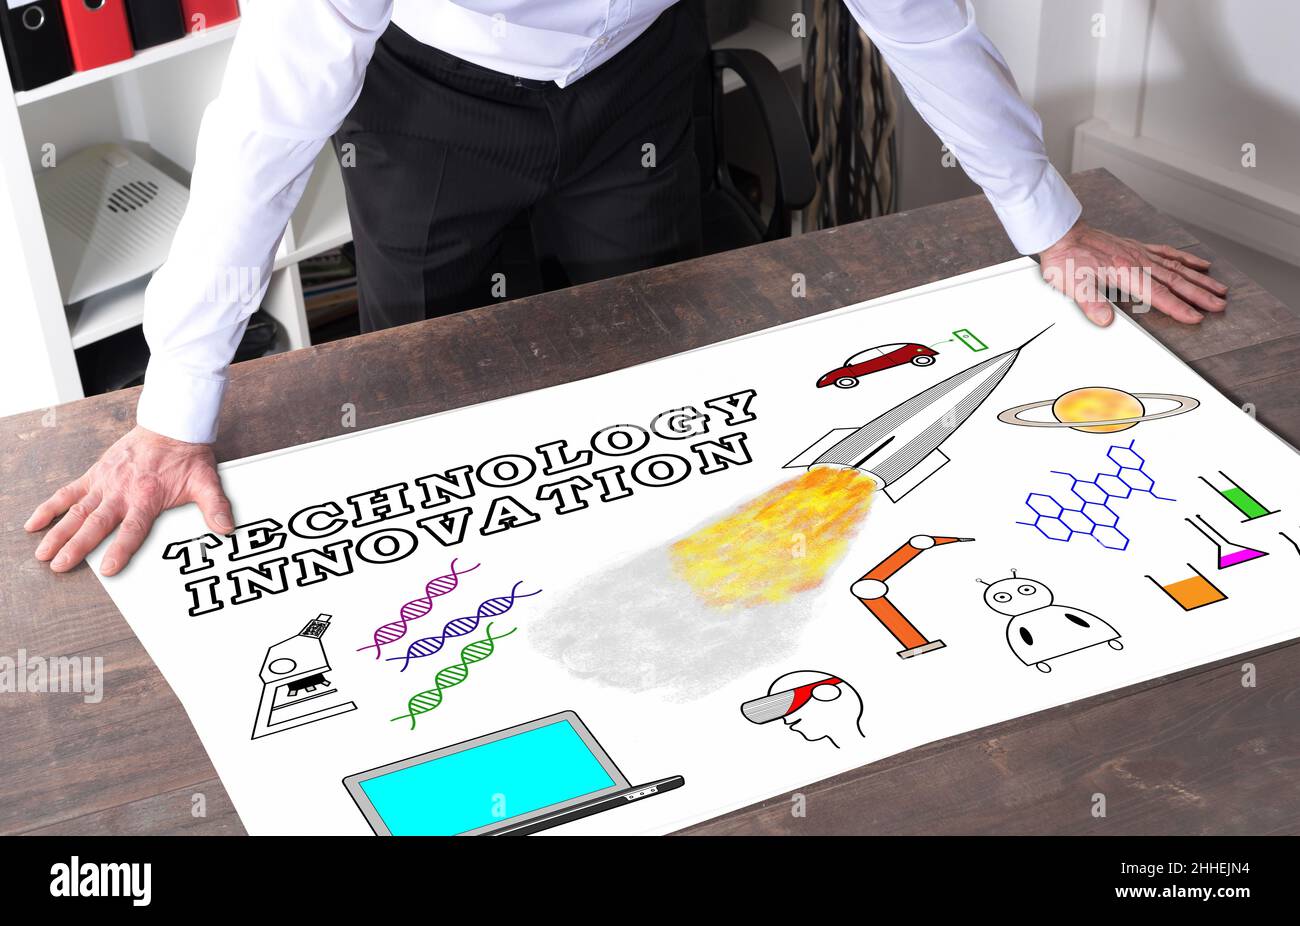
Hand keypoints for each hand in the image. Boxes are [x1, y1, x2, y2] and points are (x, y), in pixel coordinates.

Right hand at [26, 425, 232, 575]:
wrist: (171, 426)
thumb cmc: (187, 458)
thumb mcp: (206, 483)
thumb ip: (215, 507)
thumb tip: (226, 528)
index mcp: (147, 498)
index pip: (131, 529)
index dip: (120, 549)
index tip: (108, 567)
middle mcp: (121, 492)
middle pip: (95, 524)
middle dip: (76, 546)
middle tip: (59, 566)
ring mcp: (105, 483)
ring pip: (76, 511)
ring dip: (58, 532)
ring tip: (43, 553)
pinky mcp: (95, 474)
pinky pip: (68, 492)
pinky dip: (50, 507)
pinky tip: (34, 522)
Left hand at [1038, 220, 1227, 326]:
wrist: (1061, 234)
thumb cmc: (1067, 259)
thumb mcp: (1072, 285)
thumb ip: (1091, 303)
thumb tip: (1105, 321)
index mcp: (1125, 273)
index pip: (1158, 295)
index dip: (1178, 308)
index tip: (1196, 318)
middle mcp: (1137, 262)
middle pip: (1176, 281)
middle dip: (1200, 295)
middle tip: (1220, 306)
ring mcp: (1139, 253)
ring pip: (1177, 267)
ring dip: (1200, 279)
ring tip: (1220, 289)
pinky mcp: (1136, 248)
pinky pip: (1167, 253)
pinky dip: (1185, 259)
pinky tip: (1199, 264)